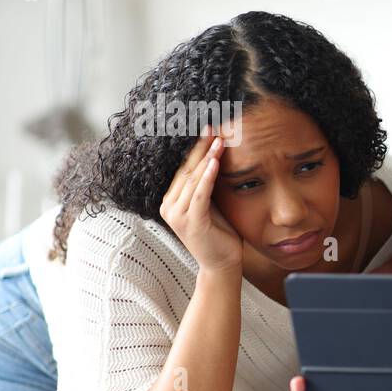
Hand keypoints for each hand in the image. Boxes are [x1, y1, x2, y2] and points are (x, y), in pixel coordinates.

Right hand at [159, 133, 243, 274]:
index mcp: (171, 201)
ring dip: (206, 158)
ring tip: (218, 139)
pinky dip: (207, 177)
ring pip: (192, 180)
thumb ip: (208, 186)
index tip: (207, 129)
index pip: (183, 169)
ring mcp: (177, 215)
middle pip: (186, 170)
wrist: (222, 264)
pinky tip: (215, 162)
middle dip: (200, 147)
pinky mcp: (190, 223)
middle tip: (212, 126)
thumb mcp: (212, 205)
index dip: (195, 148)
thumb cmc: (220, 234)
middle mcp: (169, 206)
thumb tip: (216, 158)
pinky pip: (199, 194)